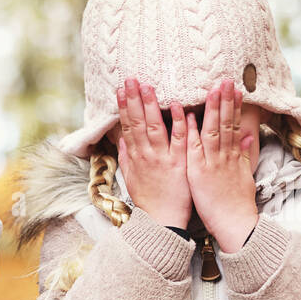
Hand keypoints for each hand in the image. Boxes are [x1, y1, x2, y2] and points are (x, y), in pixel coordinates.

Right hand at [115, 78, 190, 229]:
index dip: (124, 107)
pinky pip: (180, 140)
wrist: (162, 221)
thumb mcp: (132, 178)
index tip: (120, 89)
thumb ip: (127, 157)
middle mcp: (147, 155)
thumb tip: (121, 139)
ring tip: (148, 87)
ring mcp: (163, 159)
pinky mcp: (180, 164)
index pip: (128, 126)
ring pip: (155, 127)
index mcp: (136, 157)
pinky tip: (177, 107)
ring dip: (151, 106)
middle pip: (139, 122)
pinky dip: (179, 123)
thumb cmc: (149, 200)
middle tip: (131, 79)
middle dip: (134, 99)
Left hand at [185, 78, 257, 250]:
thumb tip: (246, 137)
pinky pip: (195, 149)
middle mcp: (224, 156)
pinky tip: (188, 117)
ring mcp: (212, 163)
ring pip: (213, 130)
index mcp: (232, 156)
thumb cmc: (237, 204)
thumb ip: (242, 155)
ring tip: (213, 90)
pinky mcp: (199, 173)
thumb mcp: (243, 176)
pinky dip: (192, 132)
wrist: (236, 224)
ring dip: (212, 109)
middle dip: (225, 100)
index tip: (235, 89)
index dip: (234, 106)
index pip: (234, 125)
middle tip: (225, 80)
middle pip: (226, 123)